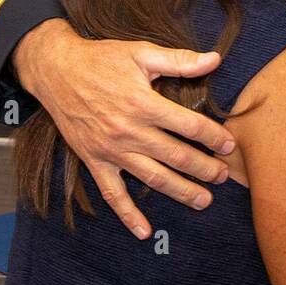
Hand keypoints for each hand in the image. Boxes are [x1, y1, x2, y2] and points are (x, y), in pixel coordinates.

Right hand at [13, 19, 236, 238]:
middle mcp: (129, 131)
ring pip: (152, 177)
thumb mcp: (141, 52)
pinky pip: (112, 193)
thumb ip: (179, 60)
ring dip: (180, 191)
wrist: (56, 70)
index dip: (213, 137)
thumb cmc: (101, 59)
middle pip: (175, 156)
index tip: (229, 146)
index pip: (188, 126)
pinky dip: (128, 214)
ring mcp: (111, 150)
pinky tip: (145, 232)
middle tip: (223, 176)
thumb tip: (214, 59)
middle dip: (204, 168)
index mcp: (143, 104)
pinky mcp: (94, 161)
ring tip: (204, 201)